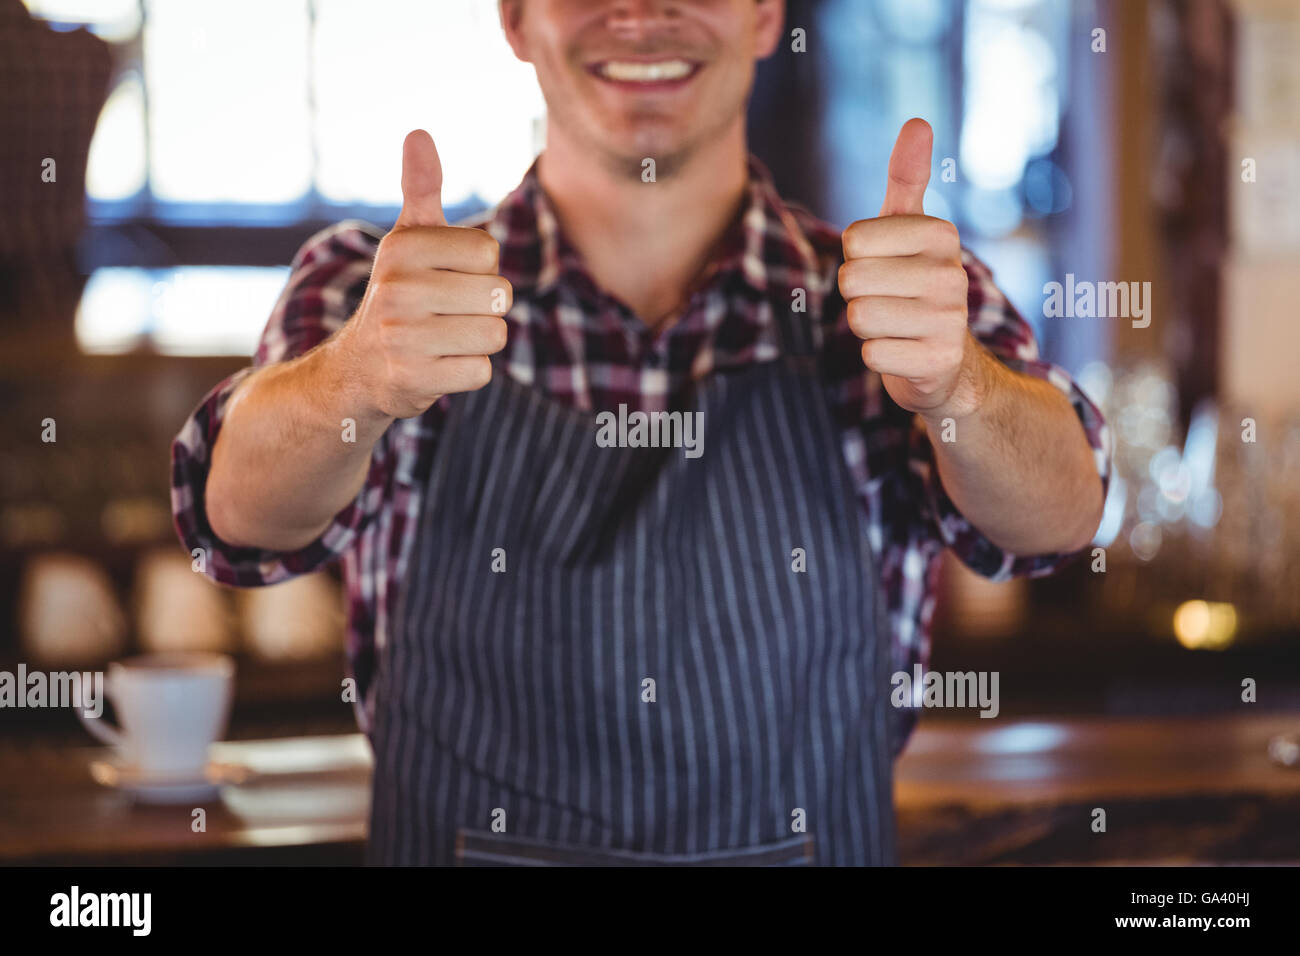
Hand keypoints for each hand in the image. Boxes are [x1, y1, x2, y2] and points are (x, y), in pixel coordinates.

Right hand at [333, 130, 510, 419]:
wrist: (359, 369)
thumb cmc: (400, 294)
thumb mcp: (407, 240)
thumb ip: (420, 189)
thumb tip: (419, 133)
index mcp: (400, 248)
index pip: (488, 252)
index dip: (478, 269)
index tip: (445, 279)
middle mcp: (396, 289)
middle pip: (498, 294)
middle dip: (483, 308)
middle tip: (446, 314)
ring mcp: (402, 337)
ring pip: (495, 334)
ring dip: (478, 341)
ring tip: (443, 339)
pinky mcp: (413, 379)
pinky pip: (481, 371)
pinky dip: (468, 372)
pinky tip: (438, 366)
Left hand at [838, 118, 985, 420]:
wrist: (945, 360)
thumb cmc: (914, 283)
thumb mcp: (909, 228)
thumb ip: (907, 178)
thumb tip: (918, 122)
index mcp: (942, 234)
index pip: (854, 240)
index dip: (857, 258)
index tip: (886, 266)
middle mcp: (952, 274)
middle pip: (852, 280)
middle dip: (858, 295)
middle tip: (888, 300)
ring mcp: (949, 321)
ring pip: (859, 318)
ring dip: (866, 326)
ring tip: (895, 324)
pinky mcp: (938, 363)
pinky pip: (872, 355)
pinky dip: (876, 356)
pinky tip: (901, 351)